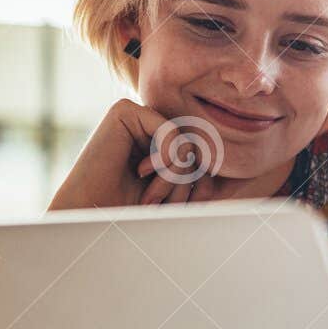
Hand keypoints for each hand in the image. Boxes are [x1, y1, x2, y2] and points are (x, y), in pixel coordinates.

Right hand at [48, 99, 218, 210]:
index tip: (180, 209)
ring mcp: (137, 116)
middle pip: (195, 148)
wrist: (90, 217)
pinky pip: (171, 132)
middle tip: (160, 204)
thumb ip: (200, 174)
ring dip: (175, 177)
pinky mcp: (124, 111)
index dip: (200, 185)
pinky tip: (142, 172)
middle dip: (186, 183)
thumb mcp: (176, 194)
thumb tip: (237, 162)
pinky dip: (166, 159)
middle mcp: (148, 127)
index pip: (202, 157)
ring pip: (185, 142)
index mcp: (160, 145)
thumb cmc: (129, 212)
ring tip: (151, 196)